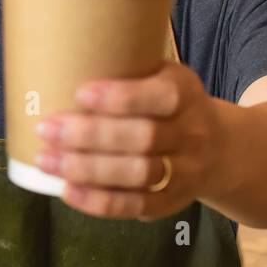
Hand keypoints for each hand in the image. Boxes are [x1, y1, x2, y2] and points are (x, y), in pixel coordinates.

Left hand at [33, 61, 223, 220]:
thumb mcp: (162, 77)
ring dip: (87, 169)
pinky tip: (68, 190)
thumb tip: (59, 61)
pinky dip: (99, 201)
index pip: (162, 95)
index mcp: (187, 93)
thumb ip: (128, 73)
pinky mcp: (172, 201)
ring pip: (138, 174)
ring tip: (47, 160)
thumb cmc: (169, 105)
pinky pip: (136, 205)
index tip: (80, 93)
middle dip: (90, 135)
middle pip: (144, 137)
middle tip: (47, 129)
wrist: (219, 149)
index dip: (122, 97)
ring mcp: (185, 171)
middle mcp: (192, 133)